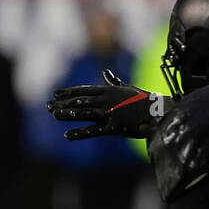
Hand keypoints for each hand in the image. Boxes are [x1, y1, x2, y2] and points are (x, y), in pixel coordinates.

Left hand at [47, 69, 166, 140]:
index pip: (84, 90)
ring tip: (54, 115)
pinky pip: (94, 130)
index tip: (55, 94)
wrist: (160, 111)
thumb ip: (114, 81)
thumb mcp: (128, 88)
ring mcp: (110, 112)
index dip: (69, 92)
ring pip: (84, 113)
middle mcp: (107, 100)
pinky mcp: (114, 126)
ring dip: (68, 114)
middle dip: (63, 103)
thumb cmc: (145, 100)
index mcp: (109, 91)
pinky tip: (67, 135)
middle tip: (48, 106)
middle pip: (80, 101)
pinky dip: (80, 133)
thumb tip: (106, 72)